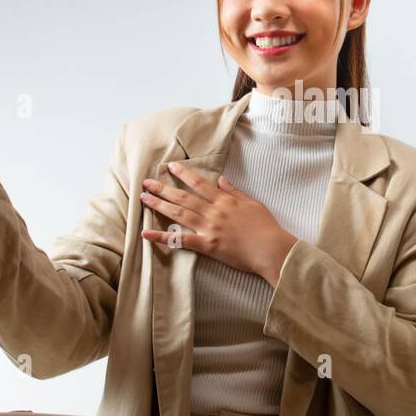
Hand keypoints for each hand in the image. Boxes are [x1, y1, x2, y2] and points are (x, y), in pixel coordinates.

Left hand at [140, 161, 297, 286]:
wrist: (271, 248)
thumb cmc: (266, 227)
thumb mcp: (252, 203)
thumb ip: (235, 191)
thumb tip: (221, 179)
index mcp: (224, 200)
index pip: (199, 183)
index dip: (183, 174)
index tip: (171, 167)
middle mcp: (214, 211)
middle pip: (183, 197)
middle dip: (163, 188)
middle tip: (146, 182)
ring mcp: (209, 228)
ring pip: (179, 214)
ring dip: (159, 205)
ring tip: (144, 198)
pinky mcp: (207, 245)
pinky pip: (181, 240)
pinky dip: (162, 237)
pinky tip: (146, 234)